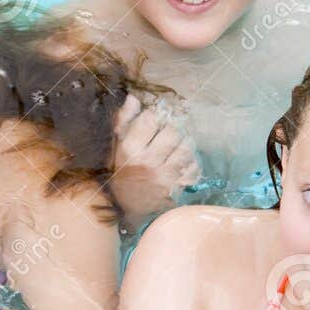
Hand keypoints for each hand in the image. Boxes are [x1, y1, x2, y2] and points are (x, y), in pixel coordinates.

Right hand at [109, 94, 200, 220]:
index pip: (151, 118)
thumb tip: (134, 98)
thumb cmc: (121, 175)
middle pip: (173, 130)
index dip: (157, 114)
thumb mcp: (116, 149)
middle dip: (173, 128)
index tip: (157, 118)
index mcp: (130, 150)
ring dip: (185, 142)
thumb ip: (123, 122)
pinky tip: (182, 162)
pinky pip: (194, 165)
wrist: (129, 211)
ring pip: (187, 146)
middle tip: (170, 131)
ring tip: (177, 145)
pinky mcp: (179, 187)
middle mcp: (148, 162)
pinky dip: (191, 161)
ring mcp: (165, 176)